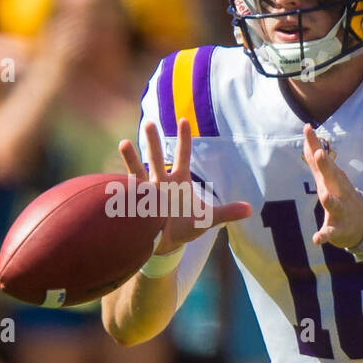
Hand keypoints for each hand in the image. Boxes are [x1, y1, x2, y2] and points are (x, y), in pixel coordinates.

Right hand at [118, 118, 251, 255]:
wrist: (166, 244)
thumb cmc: (186, 227)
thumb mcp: (207, 220)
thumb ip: (227, 213)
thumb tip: (251, 209)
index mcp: (179, 180)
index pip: (183, 155)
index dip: (184, 138)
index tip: (184, 119)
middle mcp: (161, 182)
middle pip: (157, 157)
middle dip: (153, 141)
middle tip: (150, 122)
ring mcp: (147, 192)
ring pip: (139, 171)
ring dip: (132, 158)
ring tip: (124, 143)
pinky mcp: (136, 205)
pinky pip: (127, 192)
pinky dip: (119, 185)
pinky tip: (110, 177)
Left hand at [303, 124, 362, 249]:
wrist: (361, 223)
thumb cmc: (340, 194)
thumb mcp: (327, 175)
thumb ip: (314, 156)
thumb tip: (307, 132)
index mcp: (333, 179)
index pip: (322, 159)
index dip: (315, 144)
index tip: (307, 128)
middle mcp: (338, 191)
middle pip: (332, 177)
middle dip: (326, 166)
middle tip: (319, 154)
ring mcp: (340, 210)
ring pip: (334, 205)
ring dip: (330, 200)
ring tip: (325, 195)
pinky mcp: (338, 228)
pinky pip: (330, 232)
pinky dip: (324, 235)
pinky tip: (316, 239)